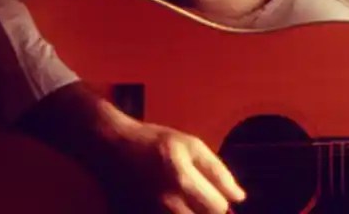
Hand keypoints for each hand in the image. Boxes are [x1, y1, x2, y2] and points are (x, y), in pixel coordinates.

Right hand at [107, 119, 246, 213]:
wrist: (110, 147)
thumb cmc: (154, 142)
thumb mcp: (191, 146)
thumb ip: (218, 172)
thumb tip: (239, 198)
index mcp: (182, 179)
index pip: (217, 208)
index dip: (221, 204)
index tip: (214, 197)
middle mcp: (165, 203)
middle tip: (200, 203)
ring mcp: (149, 213)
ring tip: (185, 203)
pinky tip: (172, 207)